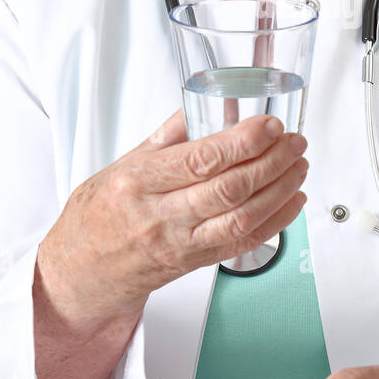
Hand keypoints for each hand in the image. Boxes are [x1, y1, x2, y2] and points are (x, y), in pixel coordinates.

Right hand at [37, 109, 307, 326]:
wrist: (79, 272)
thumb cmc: (96, 216)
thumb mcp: (120, 165)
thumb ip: (166, 138)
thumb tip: (201, 107)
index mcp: (138, 182)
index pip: (200, 160)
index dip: (243, 141)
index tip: (270, 125)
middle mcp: (159, 216)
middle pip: (228, 189)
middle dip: (271, 162)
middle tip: (293, 142)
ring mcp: (179, 244)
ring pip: (241, 219)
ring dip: (279, 191)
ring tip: (298, 166)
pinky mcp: (193, 264)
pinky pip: (241, 244)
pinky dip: (274, 222)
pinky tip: (291, 201)